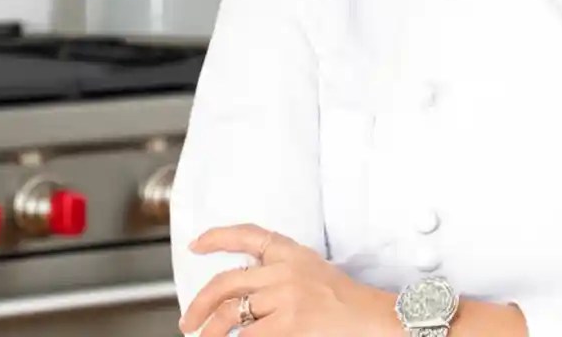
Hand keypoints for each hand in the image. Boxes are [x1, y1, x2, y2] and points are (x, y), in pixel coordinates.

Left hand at [178, 224, 397, 336]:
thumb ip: (279, 270)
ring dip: (211, 332)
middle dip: (199, 304)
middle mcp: (285, 270)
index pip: (248, 235)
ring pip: (230, 313)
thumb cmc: (345, 299)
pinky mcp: (288, 323)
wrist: (372, 317)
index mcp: (292, 253)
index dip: (217, 238)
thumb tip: (238, 289)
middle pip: (226, 282)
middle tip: (189, 321)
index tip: (197, 245)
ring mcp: (286, 296)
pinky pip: (248, 336)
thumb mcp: (312, 270)